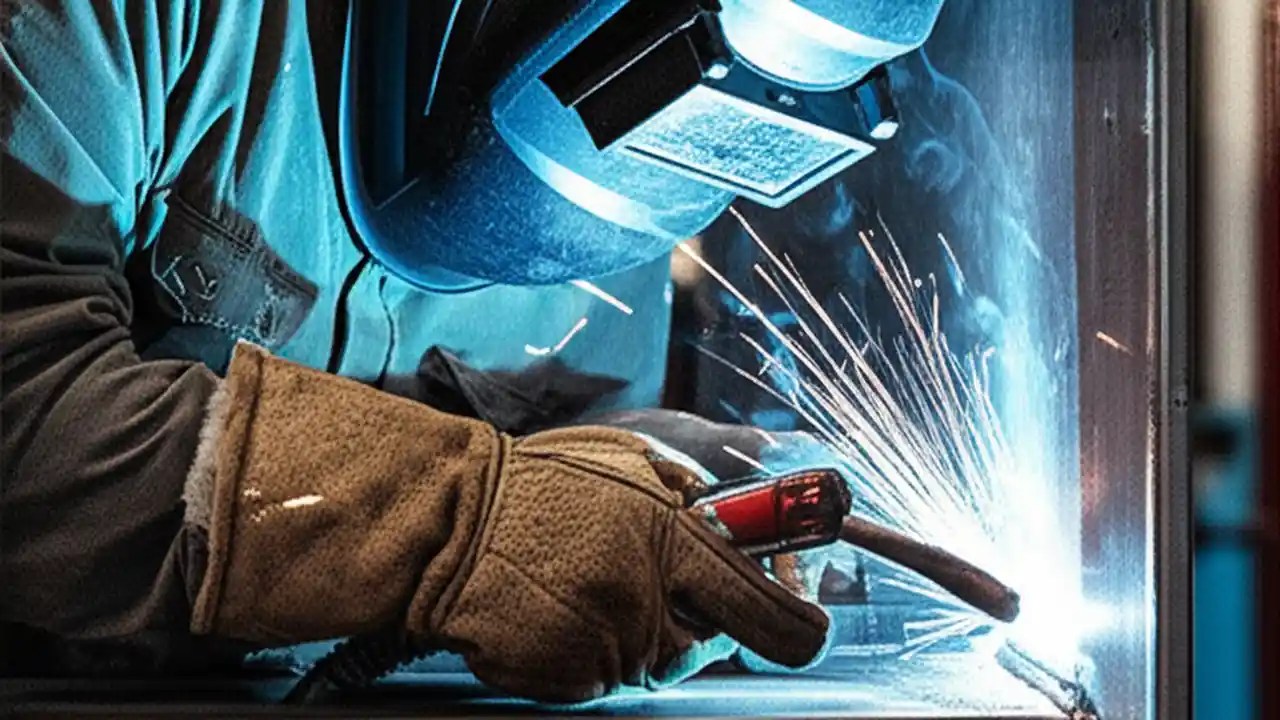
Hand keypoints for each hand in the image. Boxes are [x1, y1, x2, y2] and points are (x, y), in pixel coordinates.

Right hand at [190, 345, 827, 703]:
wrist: (448, 526)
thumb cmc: (535, 483)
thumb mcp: (625, 458)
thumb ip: (686, 490)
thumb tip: (726, 515)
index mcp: (673, 543)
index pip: (768, 612)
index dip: (799, 623)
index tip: (806, 622)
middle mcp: (647, 604)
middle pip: (710, 645)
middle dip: (693, 617)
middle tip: (654, 578)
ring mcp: (605, 648)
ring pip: (653, 661)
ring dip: (638, 630)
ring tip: (587, 580)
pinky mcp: (567, 681)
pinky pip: (604, 676)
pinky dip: (594, 650)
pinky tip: (561, 605)